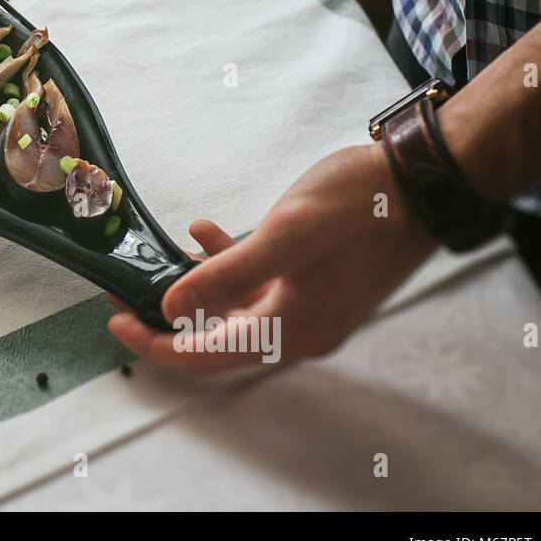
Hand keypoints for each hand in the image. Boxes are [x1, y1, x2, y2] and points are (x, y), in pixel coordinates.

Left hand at [109, 143, 439, 371]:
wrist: (423, 184)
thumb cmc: (362, 205)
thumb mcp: (285, 235)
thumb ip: (226, 275)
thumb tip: (172, 308)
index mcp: (290, 329)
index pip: (204, 355)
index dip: (155, 344)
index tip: (116, 323)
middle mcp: (299, 330)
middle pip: (214, 340)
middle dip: (167, 317)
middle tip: (127, 291)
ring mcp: (310, 308)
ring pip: (234, 312)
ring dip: (196, 286)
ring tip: (162, 255)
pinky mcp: (316, 284)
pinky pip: (258, 288)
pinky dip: (228, 266)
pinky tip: (208, 233)